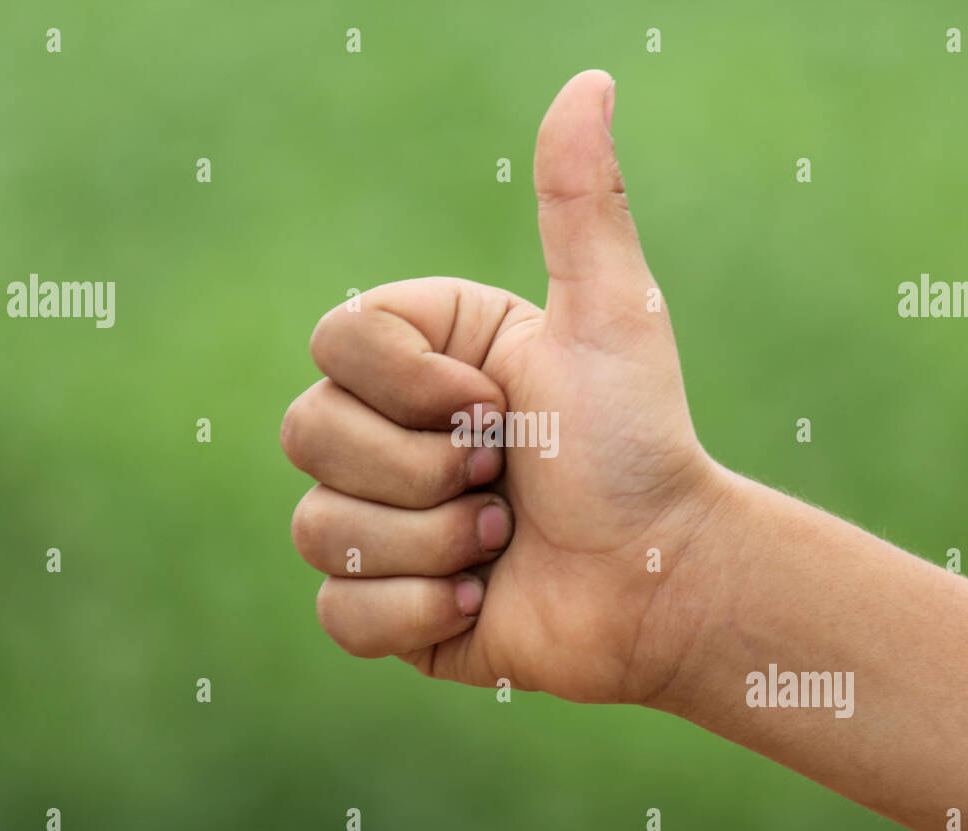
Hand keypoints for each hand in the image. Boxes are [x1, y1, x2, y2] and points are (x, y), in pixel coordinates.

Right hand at [281, 70, 725, 704]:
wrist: (661, 583)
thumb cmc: (638, 447)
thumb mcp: (613, 317)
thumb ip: (583, 204)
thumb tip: (591, 81)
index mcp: (422, 360)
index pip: (333, 342)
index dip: (410, 385)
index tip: (497, 406)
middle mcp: (387, 434)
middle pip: (306, 432)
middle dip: (423, 469)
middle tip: (505, 479)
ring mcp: (378, 520)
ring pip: (318, 527)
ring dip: (430, 542)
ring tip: (502, 541)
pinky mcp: (381, 606)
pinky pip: (338, 610)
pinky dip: (416, 613)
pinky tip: (479, 600)